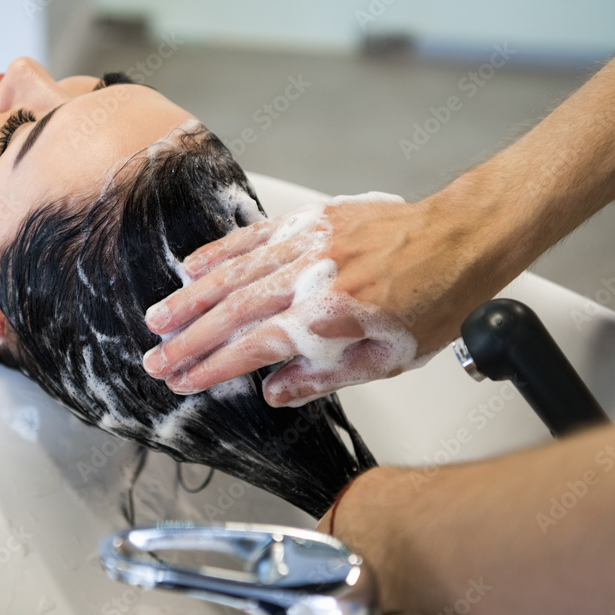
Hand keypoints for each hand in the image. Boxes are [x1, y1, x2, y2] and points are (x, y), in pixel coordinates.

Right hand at [143, 191, 491, 405]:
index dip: (211, 367)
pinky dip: (220, 253)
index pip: (253, 347)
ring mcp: (308, 245)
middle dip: (188, 340)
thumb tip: (274, 393)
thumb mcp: (387, 360)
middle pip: (233, 313)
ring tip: (158, 320)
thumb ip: (324, 377)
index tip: (183, 380)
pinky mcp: (310, 221)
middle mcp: (313, 279)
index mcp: (331, 318)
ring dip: (191, 299)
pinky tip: (192, 268)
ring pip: (235, 274)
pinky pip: (254, 236)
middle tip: (156, 360)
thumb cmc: (432, 300)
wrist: (458, 240)